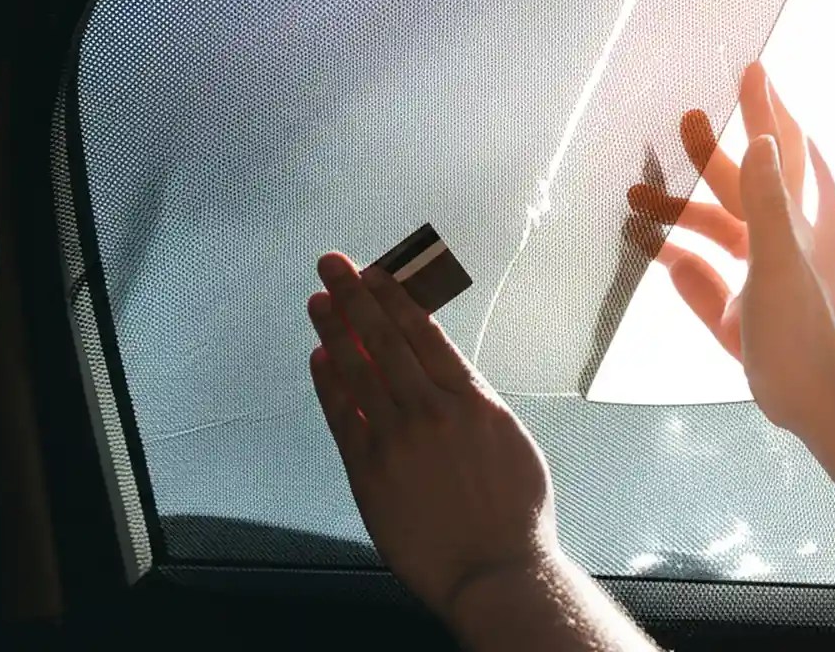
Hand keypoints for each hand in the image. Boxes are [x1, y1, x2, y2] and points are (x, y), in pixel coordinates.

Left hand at [306, 253, 560, 618]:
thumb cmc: (516, 514)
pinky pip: (343, 416)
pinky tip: (319, 359)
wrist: (496, 570)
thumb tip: (447, 376)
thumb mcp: (510, 441)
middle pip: (384, 338)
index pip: (423, 331)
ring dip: (335, 330)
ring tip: (318, 300)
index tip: (375, 271)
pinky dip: (329, 384)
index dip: (394, 297)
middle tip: (332, 264)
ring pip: (358, 369)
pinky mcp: (370, 471)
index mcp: (471, 399)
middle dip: (355, 295)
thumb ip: (475, 403)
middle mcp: (430, 409)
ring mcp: (397, 439)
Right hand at [627, 62, 834, 429]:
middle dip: (708, 154)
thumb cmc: (800, 327)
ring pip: (714, 231)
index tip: (752, 69)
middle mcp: (782, 240)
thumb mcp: (779, 257)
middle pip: (741, 185)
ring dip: (678, 212)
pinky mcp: (738, 311)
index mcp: (801, 220)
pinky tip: (650, 250)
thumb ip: (766, 199)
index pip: (783, 150)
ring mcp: (758, 276)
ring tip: (635, 196)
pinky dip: (678, 261)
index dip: (767, 109)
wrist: (808, 399)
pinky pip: (702, 276)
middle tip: (679, 121)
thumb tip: (759, 138)